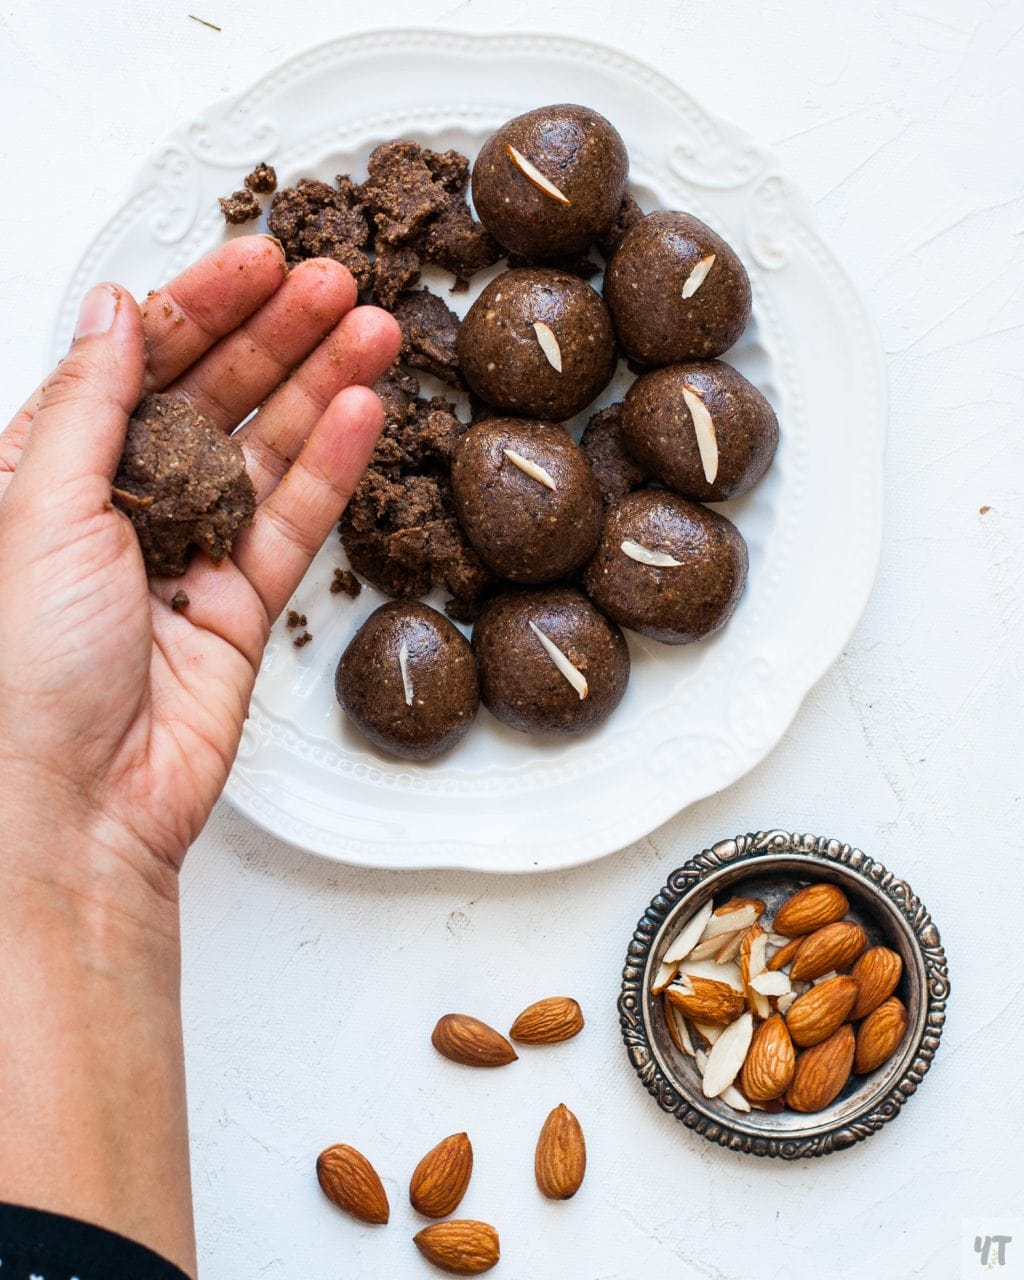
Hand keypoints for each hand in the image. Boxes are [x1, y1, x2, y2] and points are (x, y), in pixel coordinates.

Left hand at [0, 237, 399, 906]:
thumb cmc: (18, 670)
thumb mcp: (38, 508)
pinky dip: (329, 469)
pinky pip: (293, 524)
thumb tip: (114, 310)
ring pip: (265, 453)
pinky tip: (363, 413)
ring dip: (319, 388)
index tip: (262, 260)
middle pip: (211, 397)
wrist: (68, 807)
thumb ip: (91, 405)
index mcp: (54, 472)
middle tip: (338, 283)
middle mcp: (124, 507)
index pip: (137, 362)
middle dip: (275, 335)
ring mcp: (188, 556)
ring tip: (374, 331)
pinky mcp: (240, 608)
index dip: (200, 306)